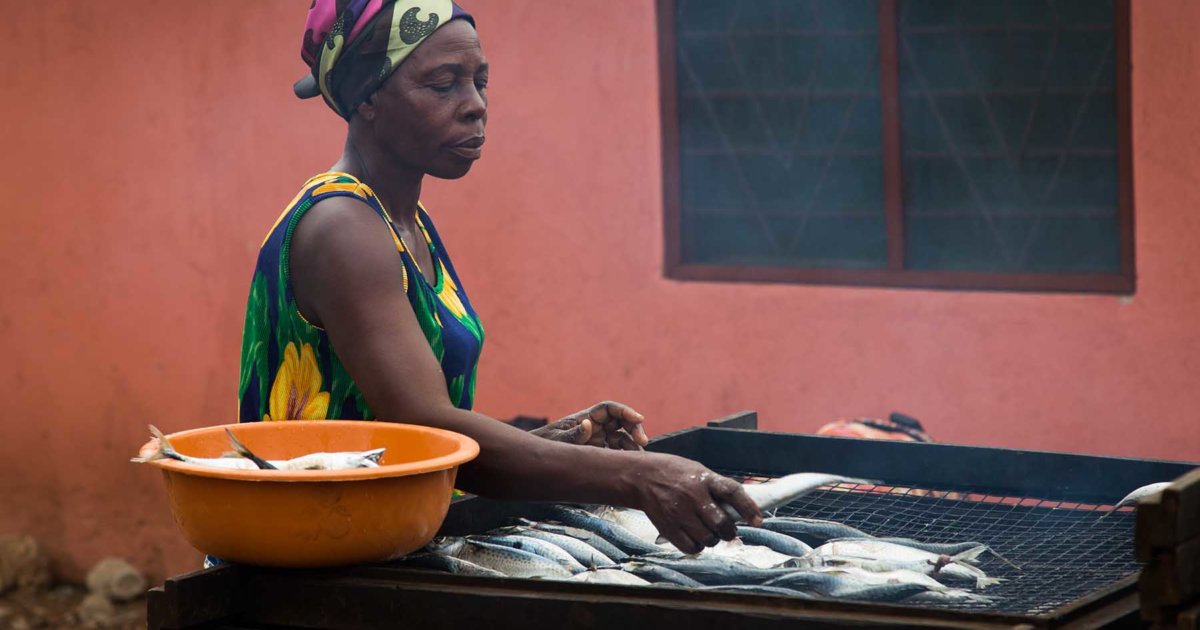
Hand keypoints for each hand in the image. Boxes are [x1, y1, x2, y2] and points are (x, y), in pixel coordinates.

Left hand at [531, 401, 648, 450]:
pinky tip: (631, 465)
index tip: (639, 418)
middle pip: (621, 422)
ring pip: (622, 439)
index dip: (625, 411)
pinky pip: (616, 453)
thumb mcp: (556, 441)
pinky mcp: (599, 454)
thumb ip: (573, 435)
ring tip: (639, 458)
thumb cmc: (544, 445)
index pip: (609, 409)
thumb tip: (587, 425)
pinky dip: (626, 458)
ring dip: (633, 445)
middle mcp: (595, 427)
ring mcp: (598, 441)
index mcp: (585, 418)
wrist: (536, 461)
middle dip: (634, 428)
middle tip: (643, 441)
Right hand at [630, 453, 761, 553]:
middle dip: (729, 531)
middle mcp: (692, 495)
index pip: (732, 492)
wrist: (641, 477)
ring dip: (713, 540)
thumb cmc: (676, 473)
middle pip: (721, 523)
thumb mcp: (698, 471)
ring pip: (708, 539)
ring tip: (708, 532)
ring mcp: (679, 512)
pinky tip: (696, 539)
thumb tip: (741, 509)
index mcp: (704, 477)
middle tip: (728, 530)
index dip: (748, 508)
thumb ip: (717, 488)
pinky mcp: (668, 527)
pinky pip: (691, 547)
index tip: (758, 521)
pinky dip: (698, 547)